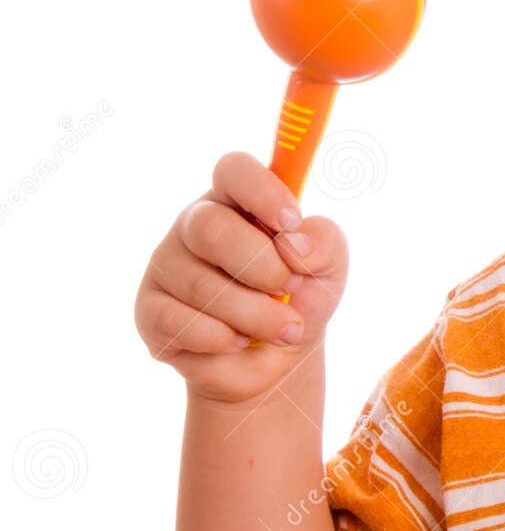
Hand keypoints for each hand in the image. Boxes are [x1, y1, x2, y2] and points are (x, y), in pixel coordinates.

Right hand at [135, 151, 348, 404]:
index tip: (291, 223)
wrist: (279, 360)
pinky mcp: (150, 311)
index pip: (233, 170)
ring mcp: (167, 266)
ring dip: (257, 316)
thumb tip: (295, 243)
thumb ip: (325, 242)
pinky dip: (224, 339)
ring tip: (281, 329)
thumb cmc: (300, 298)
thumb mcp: (329, 267)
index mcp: (238, 202)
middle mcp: (195, 226)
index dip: (262, 192)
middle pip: (211, 228)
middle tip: (289, 289)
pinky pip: (181, 323)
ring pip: (202, 286)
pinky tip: (239, 342)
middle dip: (263, 268)